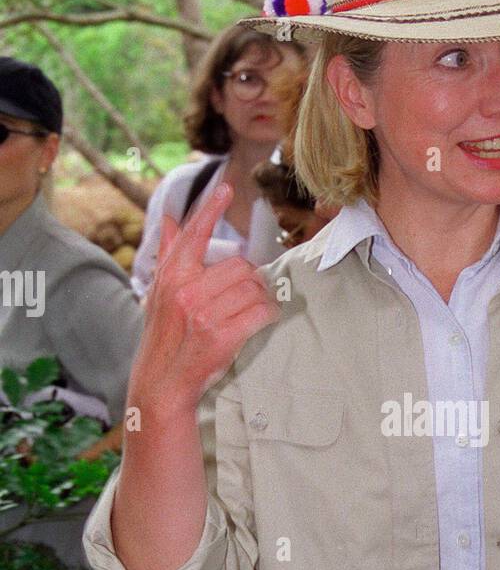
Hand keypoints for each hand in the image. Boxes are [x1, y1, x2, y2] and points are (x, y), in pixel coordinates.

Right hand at [129, 182, 281, 413]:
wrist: (162, 382)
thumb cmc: (165, 335)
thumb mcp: (160, 292)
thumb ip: (168, 253)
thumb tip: (167, 217)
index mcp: (172, 276)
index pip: (194, 234)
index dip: (210, 209)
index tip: (226, 187)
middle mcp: (186, 291)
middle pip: (241, 265)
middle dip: (250, 280)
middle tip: (244, 296)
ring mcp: (203, 314)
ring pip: (254, 288)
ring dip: (260, 298)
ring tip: (250, 310)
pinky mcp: (222, 336)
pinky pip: (261, 312)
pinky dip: (269, 315)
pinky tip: (262, 320)